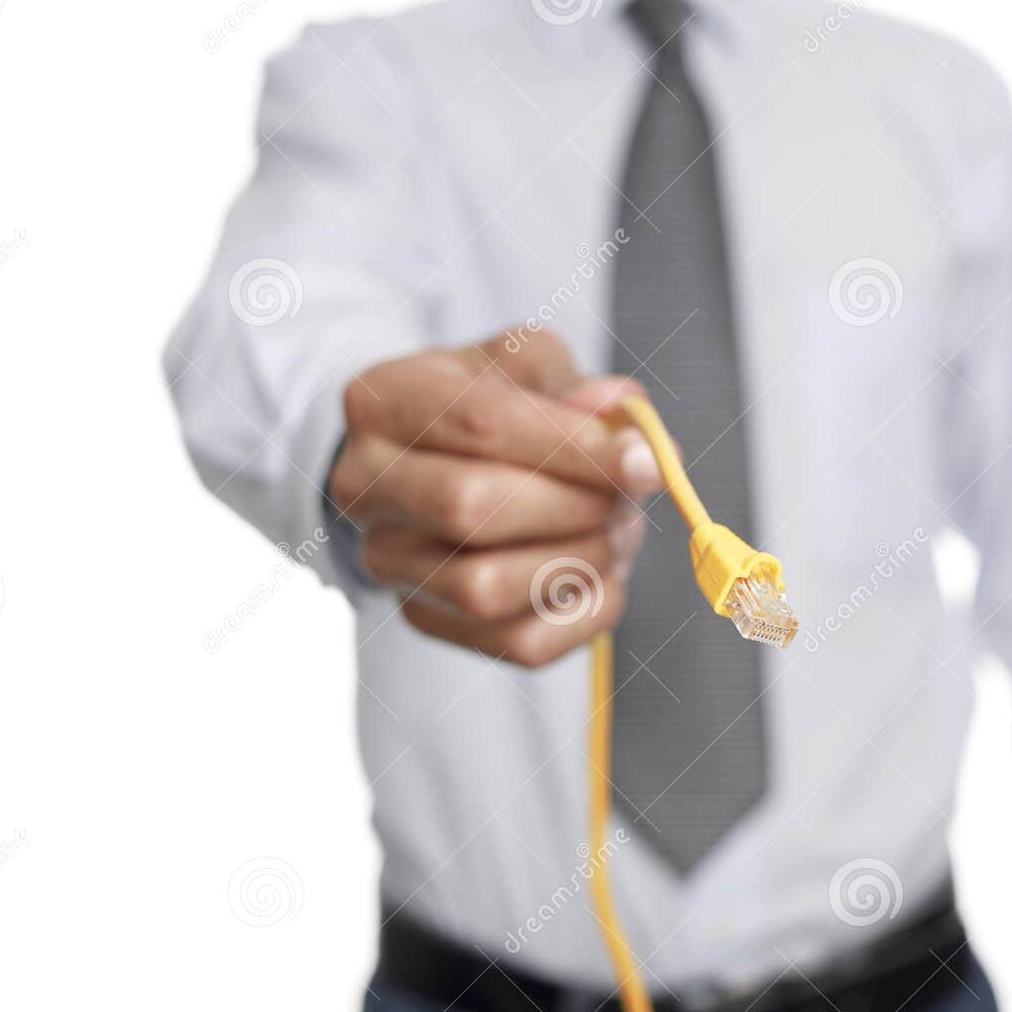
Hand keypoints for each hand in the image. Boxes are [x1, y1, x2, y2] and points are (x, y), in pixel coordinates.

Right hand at [328, 329, 665, 665]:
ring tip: (616, 532)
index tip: (647, 460)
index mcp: (382, 402)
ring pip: (485, 589)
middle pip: (471, 508)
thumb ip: (573, 385)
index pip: (484, 424)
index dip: (577, 446)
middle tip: (625, 498)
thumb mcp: (523, 367)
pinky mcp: (423, 618)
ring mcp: (386, 561)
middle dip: (573, 506)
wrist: (429, 462)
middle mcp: (363, 485)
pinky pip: (514, 644)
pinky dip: (580, 614)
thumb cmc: (482, 405)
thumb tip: (624, 412)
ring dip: (577, 563)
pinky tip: (600, 574)